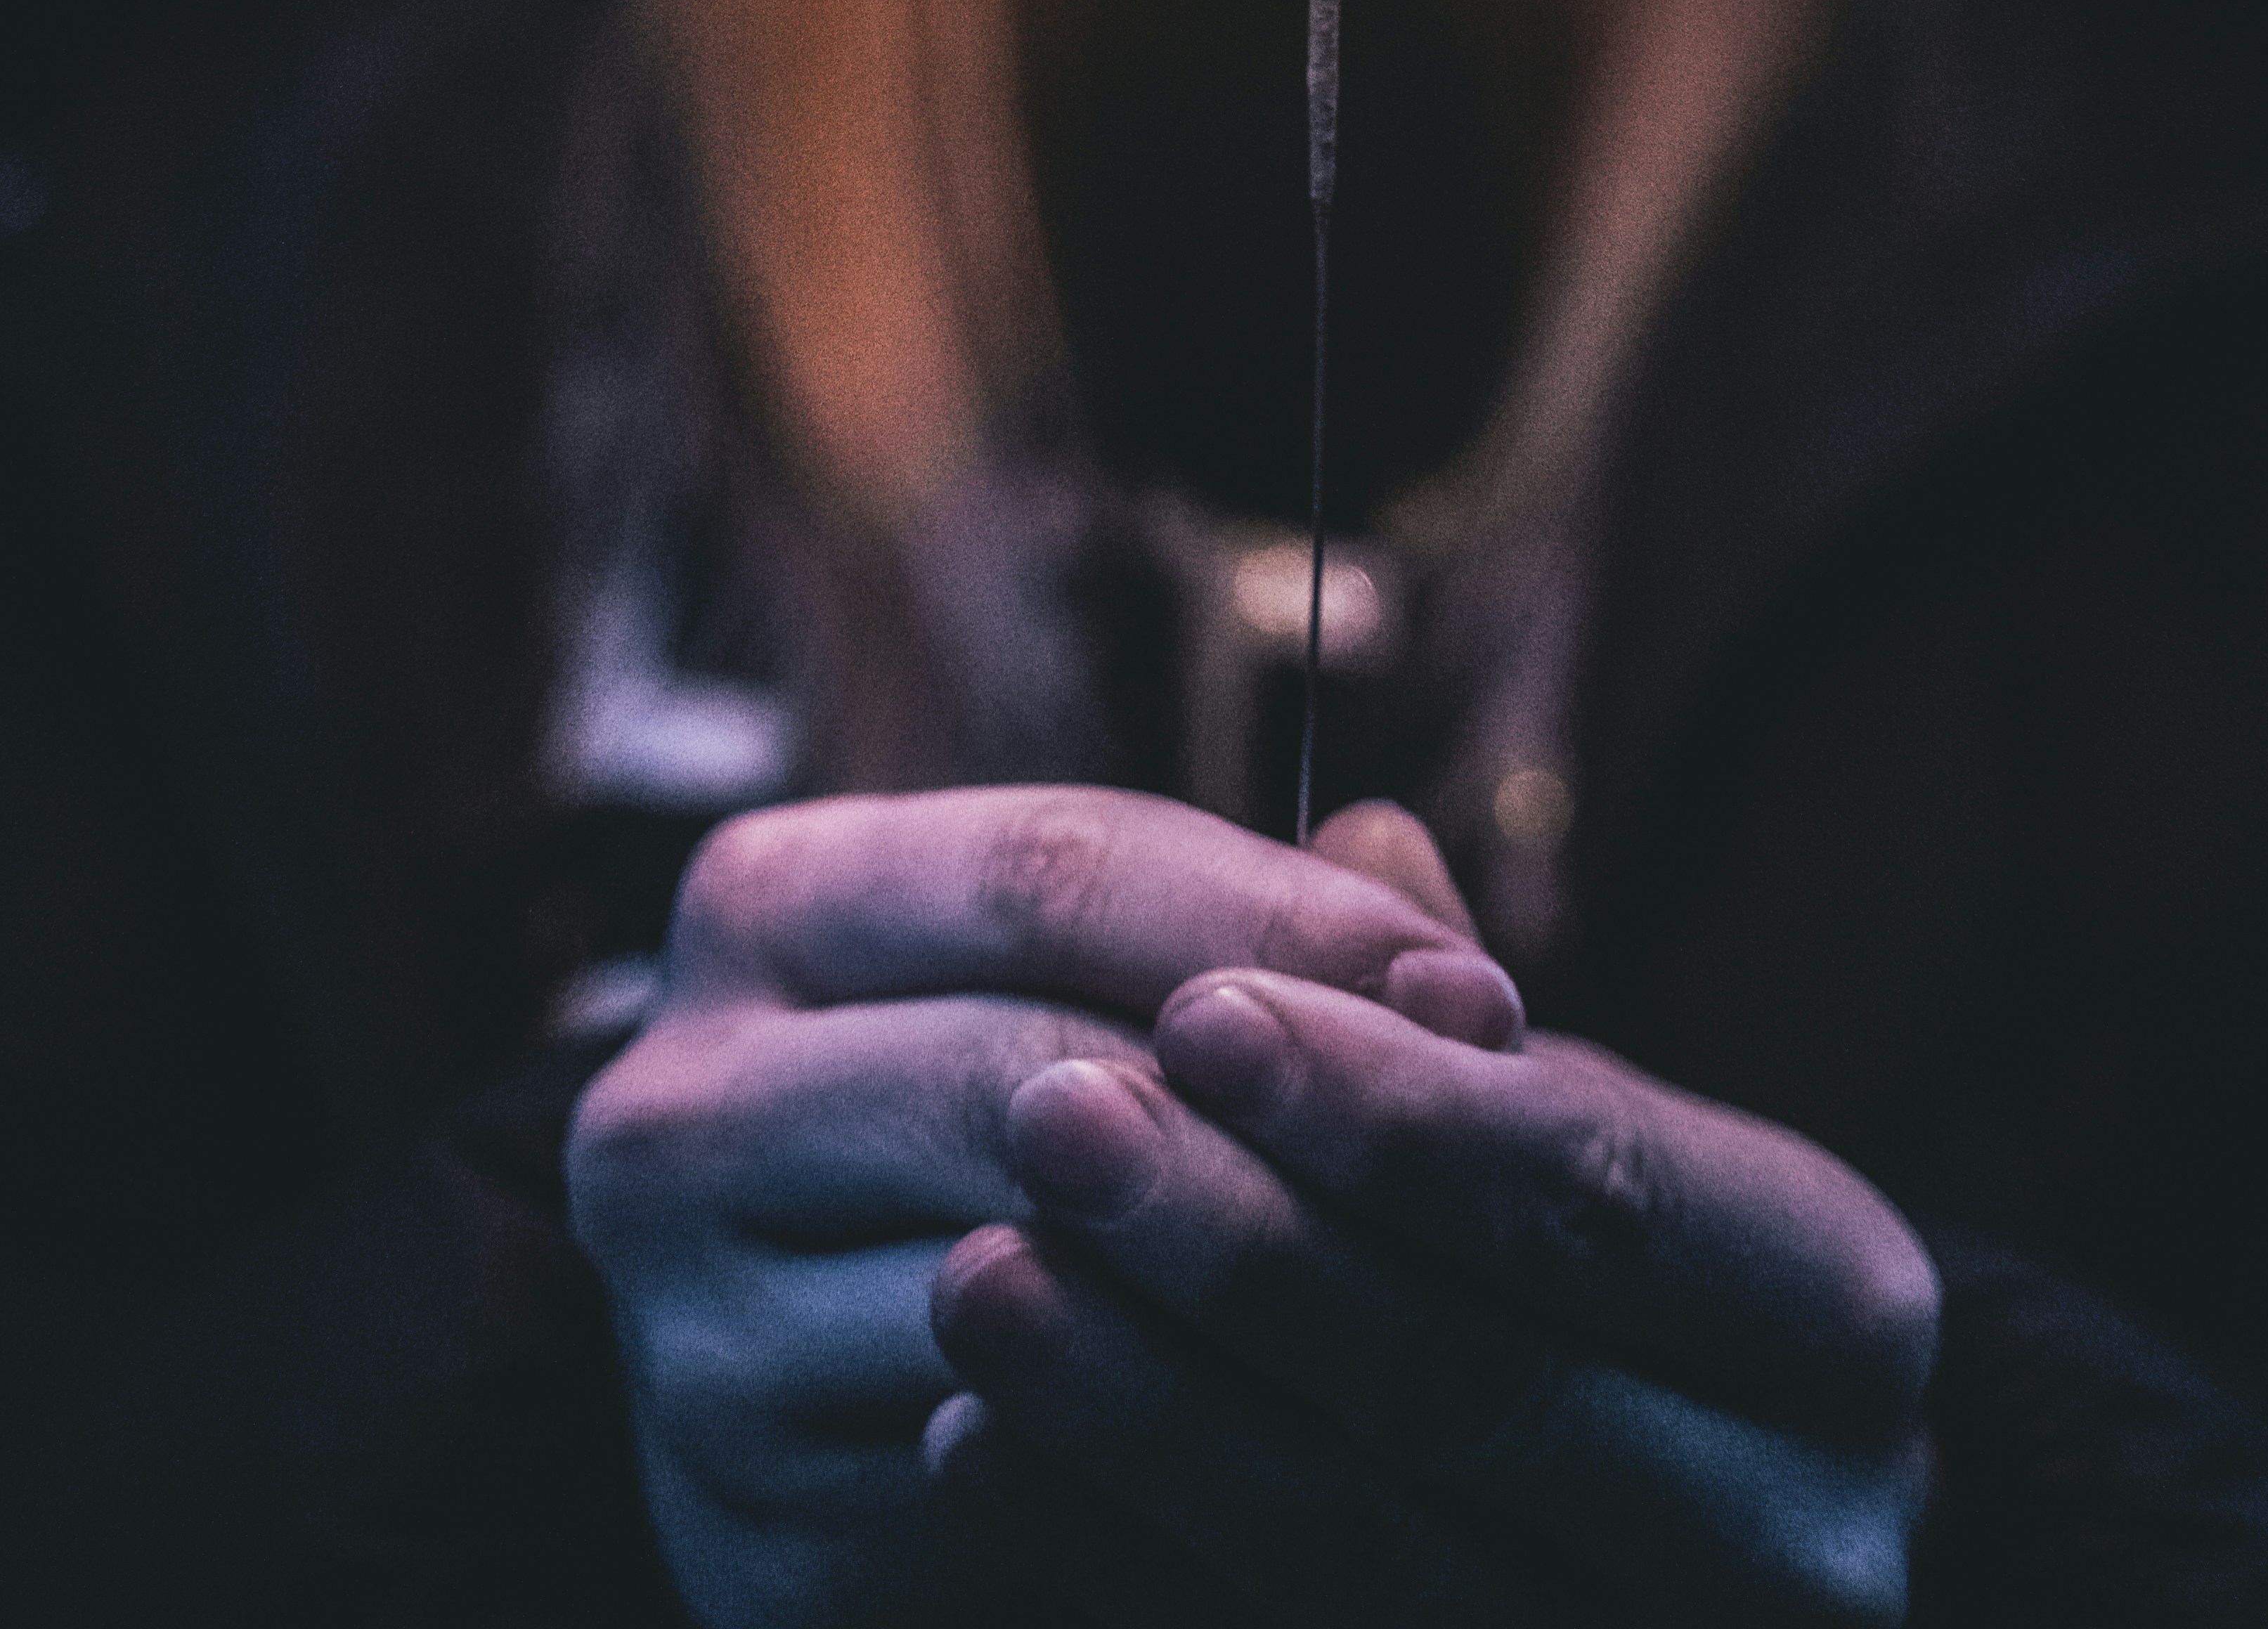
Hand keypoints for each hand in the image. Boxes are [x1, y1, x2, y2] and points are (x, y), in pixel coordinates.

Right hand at [566, 785, 1520, 1626]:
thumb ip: (1243, 924)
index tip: (1474, 982)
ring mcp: (688, 1327)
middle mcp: (674, 1099)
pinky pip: (1001, 1485)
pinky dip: (1170, 1465)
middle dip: (1283, 1109)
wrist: (842, 1398)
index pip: (1045, 864)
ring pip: (1022, 1293)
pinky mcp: (747, 1524)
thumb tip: (1395, 847)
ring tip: (1449, 1291)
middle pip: (1027, 1071)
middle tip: (1488, 1141)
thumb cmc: (1011, 1135)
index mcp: (764, 902)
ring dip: (1253, 1300)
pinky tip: (1324, 1447)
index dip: (1277, 915)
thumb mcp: (1105, 985)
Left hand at [928, 830, 1939, 1623]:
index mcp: (1839, 1319)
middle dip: (1243, 1248)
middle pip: (1476, 1385)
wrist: (1680, 1536)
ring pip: (1370, 1557)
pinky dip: (1118, 1556)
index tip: (1197, 1009)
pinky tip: (980, 1450)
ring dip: (1146, 1411)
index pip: (1597, 1194)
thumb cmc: (1613, 1277)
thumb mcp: (1592, 1127)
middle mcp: (1800, 1537)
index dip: (1388, 1109)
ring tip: (979, 1274)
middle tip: (1050, 1121)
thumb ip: (1469, 1016)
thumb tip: (1358, 841)